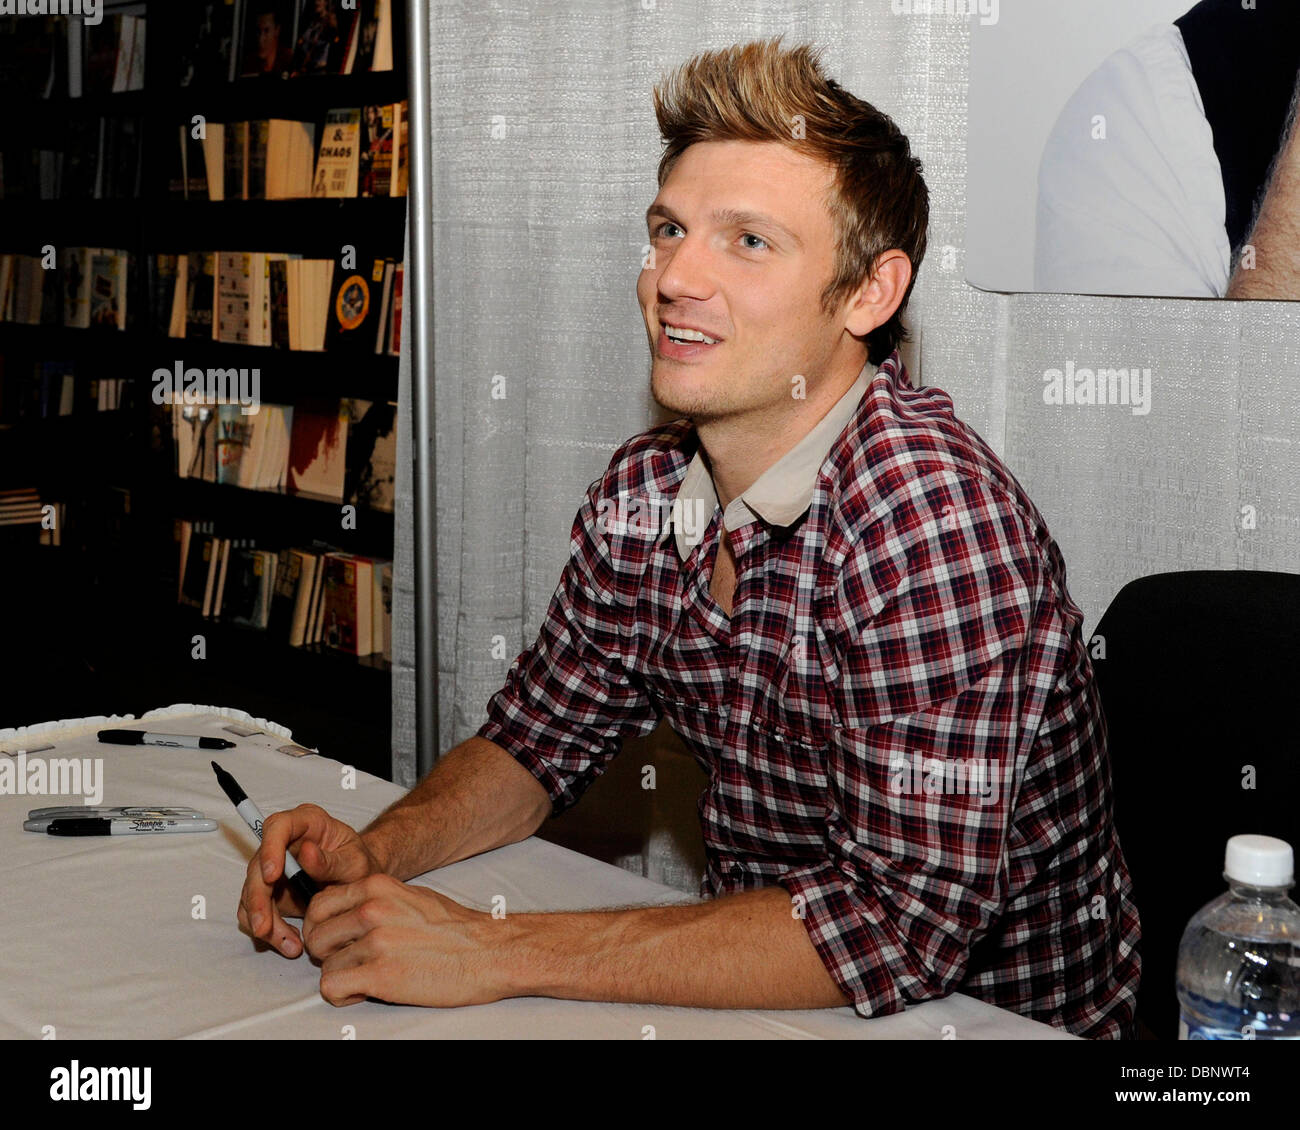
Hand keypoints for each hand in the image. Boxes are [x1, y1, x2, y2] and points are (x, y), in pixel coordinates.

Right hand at [237, 803, 380, 957]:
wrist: (361, 883)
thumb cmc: (360, 865)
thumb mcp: (355, 863)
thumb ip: (332, 861)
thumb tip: (306, 853)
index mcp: (306, 823)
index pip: (278, 826)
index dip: (270, 848)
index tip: (273, 876)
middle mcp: (283, 842)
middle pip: (257, 866)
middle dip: (258, 899)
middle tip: (265, 928)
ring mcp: (273, 868)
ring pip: (252, 893)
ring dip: (263, 922)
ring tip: (290, 944)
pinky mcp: (269, 892)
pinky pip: (257, 911)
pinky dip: (268, 930)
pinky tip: (289, 943)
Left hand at [302, 873, 506, 1007]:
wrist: (489, 952)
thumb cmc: (454, 928)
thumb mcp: (410, 896)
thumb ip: (375, 900)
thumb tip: (345, 912)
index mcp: (377, 886)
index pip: (318, 905)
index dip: (321, 928)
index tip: (336, 942)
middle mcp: (372, 909)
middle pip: (315, 937)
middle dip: (327, 955)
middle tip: (350, 963)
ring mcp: (376, 942)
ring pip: (324, 966)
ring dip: (341, 976)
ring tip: (366, 978)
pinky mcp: (381, 975)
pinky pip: (332, 988)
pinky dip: (344, 995)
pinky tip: (366, 991)